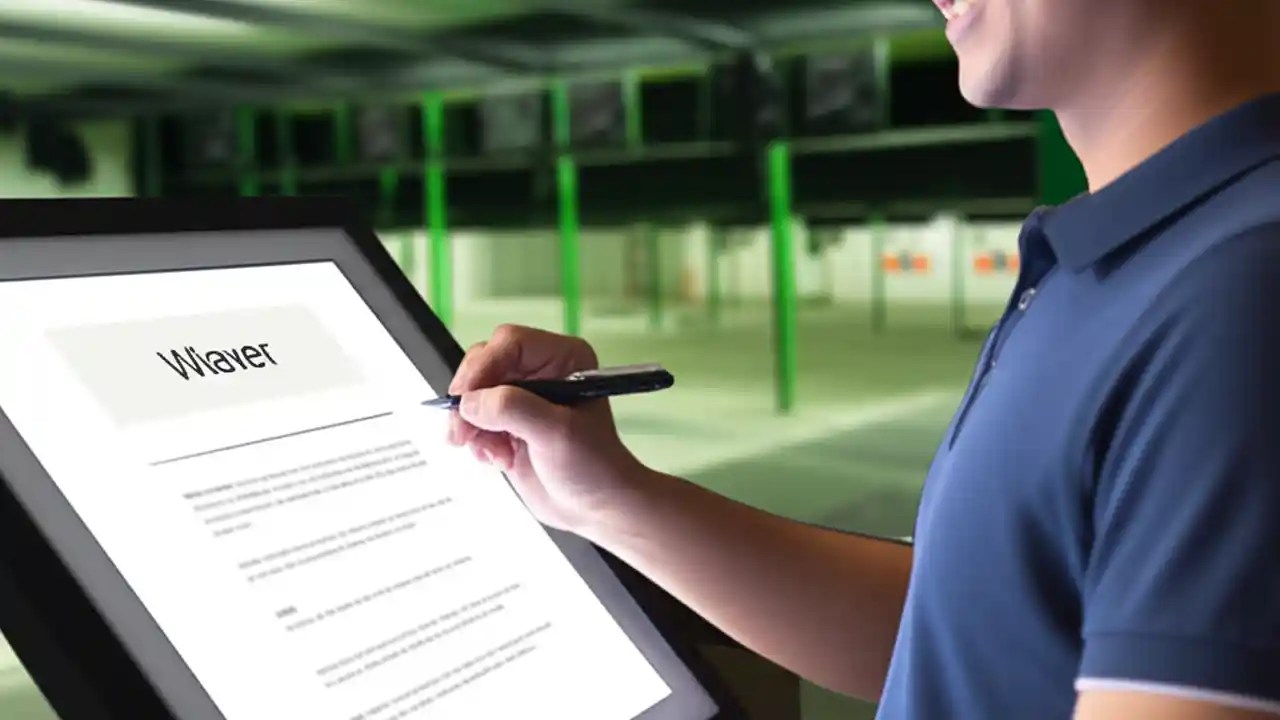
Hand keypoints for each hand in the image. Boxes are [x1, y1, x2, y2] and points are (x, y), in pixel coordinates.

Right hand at [447, 325, 646, 534]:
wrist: (595, 507)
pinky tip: (498, 459)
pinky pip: (473, 419)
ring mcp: (522, 397)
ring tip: (493, 453)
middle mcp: (541, 371)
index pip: (510, 343)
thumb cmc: (593, 468)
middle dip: (471, 400)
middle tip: (464, 432)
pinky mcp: (507, 422)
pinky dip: (477, 440)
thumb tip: (470, 401)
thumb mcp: (556, 433)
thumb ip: (512, 409)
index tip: (465, 397)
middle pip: (484, 364)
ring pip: (474, 393)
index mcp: (563, 359)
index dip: (483, 366)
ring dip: (473, 425)